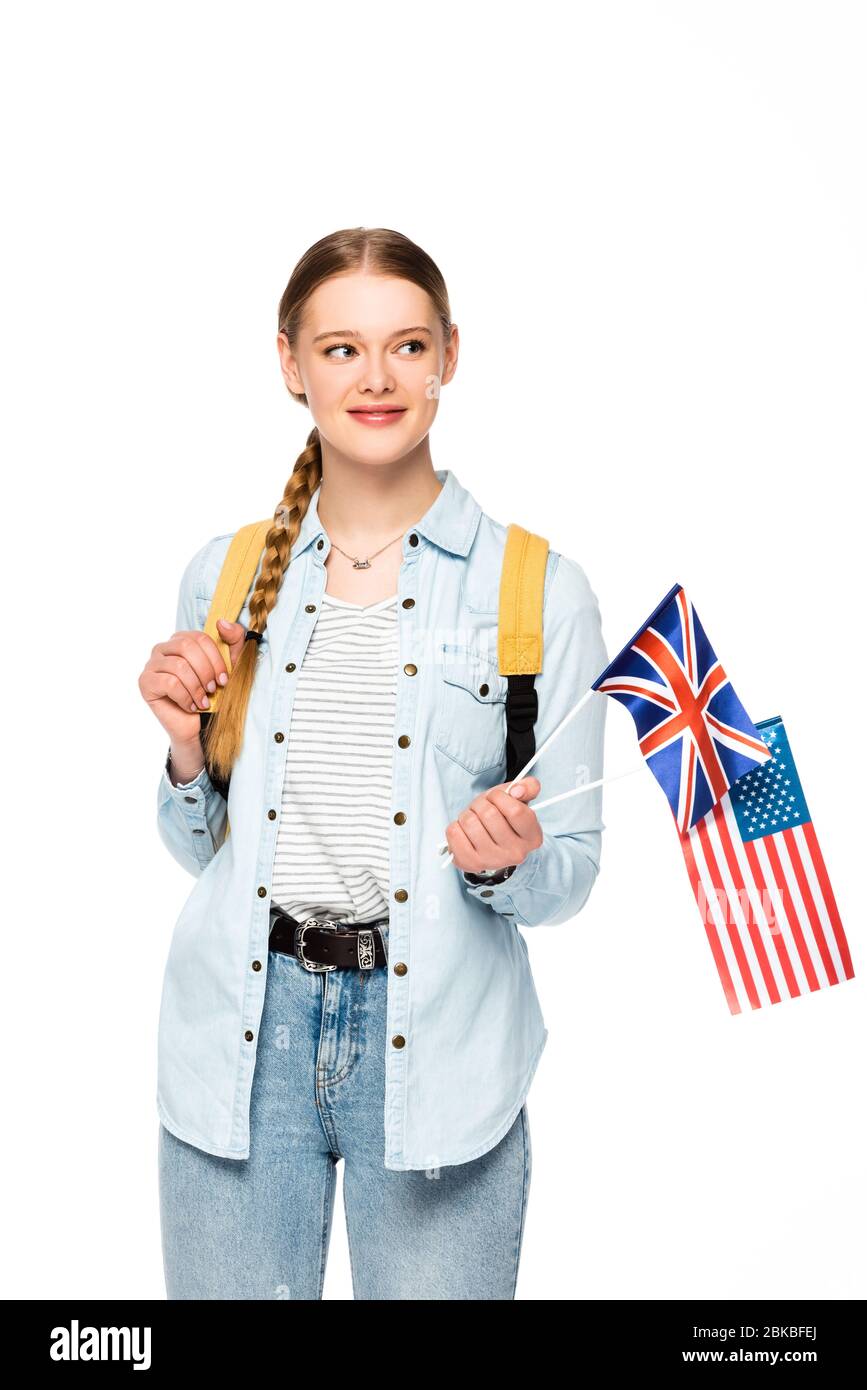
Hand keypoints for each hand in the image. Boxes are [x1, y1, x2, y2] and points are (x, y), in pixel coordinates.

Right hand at [138, 617, 248, 742]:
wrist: (199, 726)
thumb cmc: (212, 694)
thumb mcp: (231, 665)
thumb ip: (234, 640)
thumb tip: (221, 622)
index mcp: (181, 640)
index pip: (200, 638)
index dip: (216, 659)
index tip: (224, 679)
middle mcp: (163, 649)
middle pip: (187, 648)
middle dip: (206, 671)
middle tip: (213, 689)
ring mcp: (152, 665)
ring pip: (178, 666)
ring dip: (196, 687)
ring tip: (203, 701)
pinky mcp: (145, 683)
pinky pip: (168, 683)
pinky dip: (185, 697)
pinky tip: (191, 706)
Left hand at [445, 775, 542, 873]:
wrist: (491, 843)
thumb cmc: (504, 818)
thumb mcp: (519, 799)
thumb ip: (528, 787)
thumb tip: (516, 790)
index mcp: (532, 837)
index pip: (515, 811)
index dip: (500, 797)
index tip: (496, 797)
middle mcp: (516, 853)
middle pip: (489, 814)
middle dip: (481, 803)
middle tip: (483, 808)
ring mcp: (493, 861)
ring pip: (470, 822)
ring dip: (467, 814)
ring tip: (475, 820)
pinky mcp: (471, 863)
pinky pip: (454, 833)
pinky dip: (456, 826)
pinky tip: (465, 831)